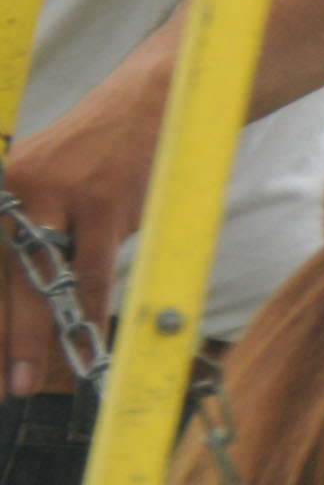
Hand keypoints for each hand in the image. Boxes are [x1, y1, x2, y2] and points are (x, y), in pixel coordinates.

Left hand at [3, 68, 163, 398]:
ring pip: (35, 282)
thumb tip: (8, 314)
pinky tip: (83, 340)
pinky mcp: (103, 201)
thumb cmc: (91, 157)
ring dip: (26, 340)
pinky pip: (93, 270)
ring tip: (20, 383)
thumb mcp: (40, 189)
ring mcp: (57, 196)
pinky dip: (89, 310)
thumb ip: (17, 242)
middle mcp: (11, 194)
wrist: (148, 101)